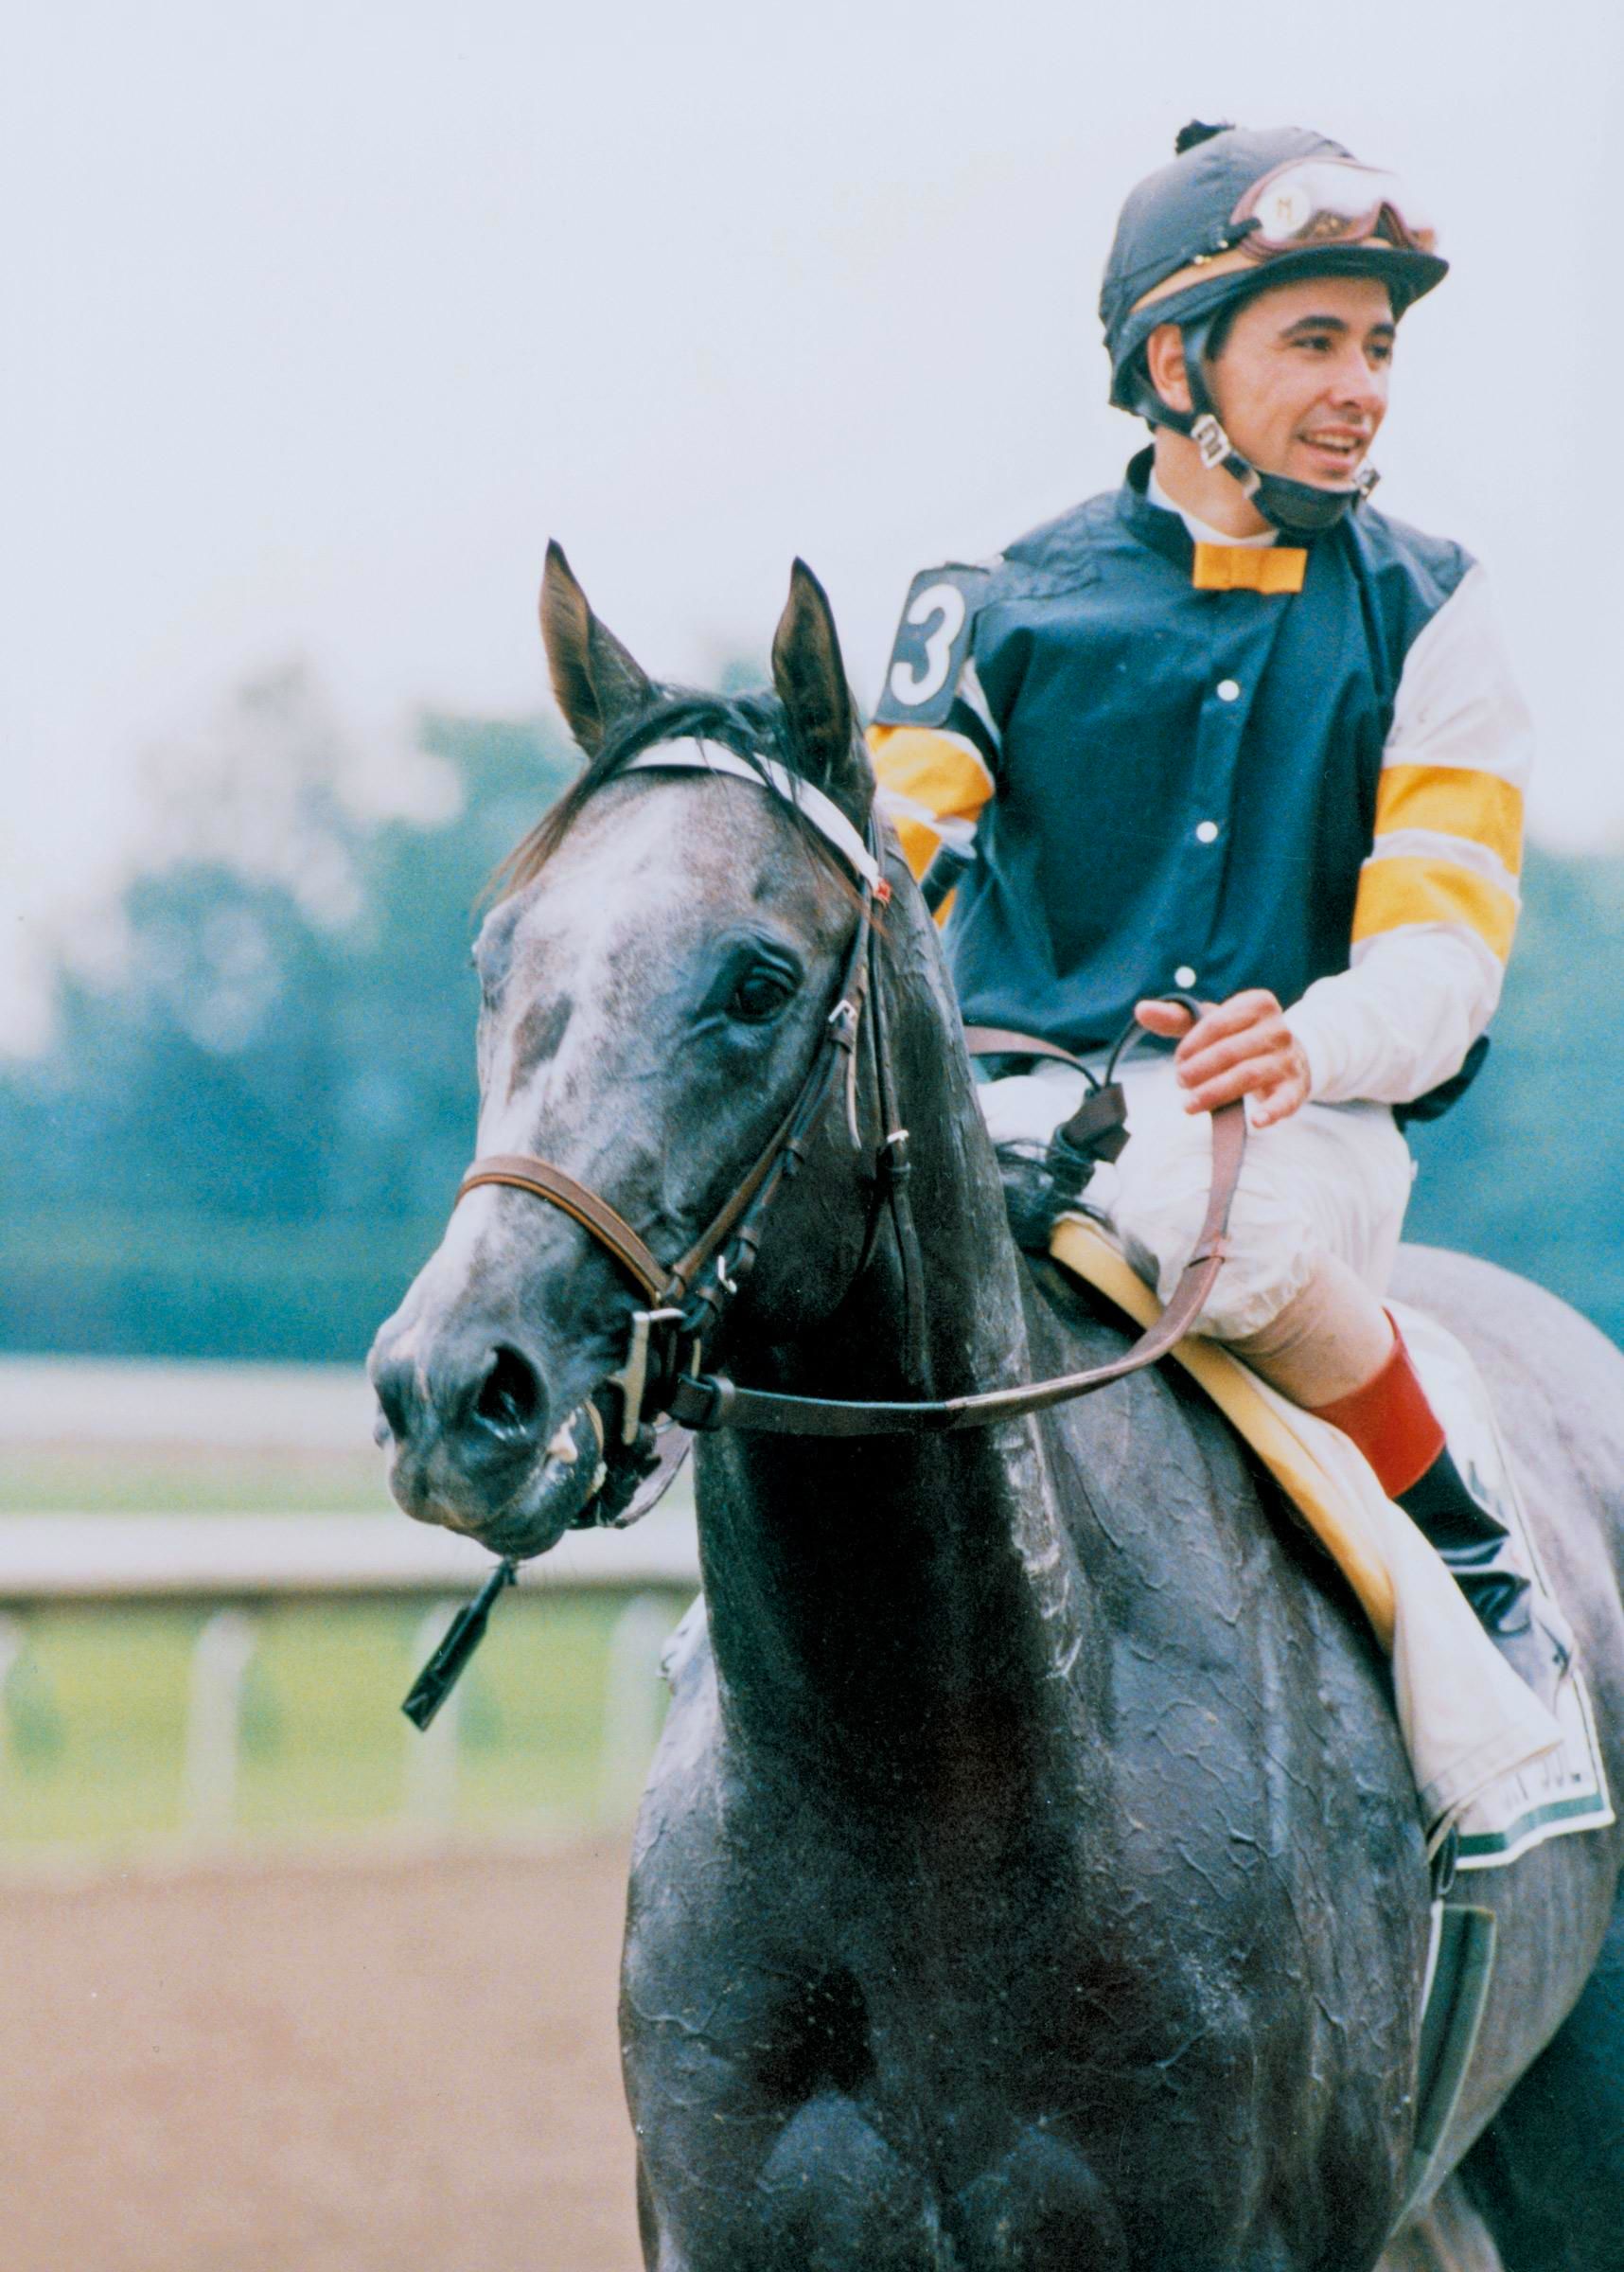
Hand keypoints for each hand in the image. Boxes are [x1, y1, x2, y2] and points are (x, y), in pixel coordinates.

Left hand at [1134, 989, 1310, 1127]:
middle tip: (1180, 1082)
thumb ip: (1176, 1017)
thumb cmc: (1240, 1037)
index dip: (1192, 1045)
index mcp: (1258, 1004)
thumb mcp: (1212, 1022)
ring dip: (1216, 1092)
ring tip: (1190, 1105)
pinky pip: (1286, 1100)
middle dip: (1199, 1069)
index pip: (1217, 1023)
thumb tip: (1141, 1009)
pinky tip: (1255, 1122)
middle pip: (1231, 1051)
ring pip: (1249, 1075)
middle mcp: (1278, 1029)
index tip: (1178, 1061)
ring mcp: (1289, 1058)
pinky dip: (1272, 1112)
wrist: (1289, 1055)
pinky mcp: (1296, 1087)